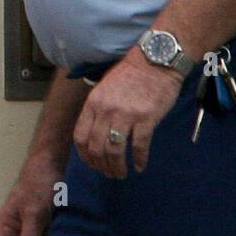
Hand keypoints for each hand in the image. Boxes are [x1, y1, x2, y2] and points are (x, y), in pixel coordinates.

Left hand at [73, 48, 182, 177]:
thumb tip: (94, 132)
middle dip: (101, 165)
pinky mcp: (146, 119)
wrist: (154, 62)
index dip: (85, 155)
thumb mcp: (104, 89)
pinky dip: (138, 160)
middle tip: (109, 174)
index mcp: (92, 103)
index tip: (92, 164)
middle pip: (96, 147)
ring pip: (115, 150)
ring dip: (117, 167)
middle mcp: (105, 110)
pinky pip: (139, 146)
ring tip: (121, 174)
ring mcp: (125, 115)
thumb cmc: (129, 75)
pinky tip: (140, 166)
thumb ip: (97, 109)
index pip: (81, 136)